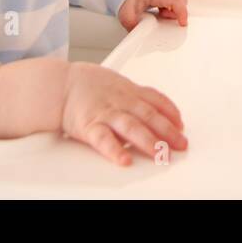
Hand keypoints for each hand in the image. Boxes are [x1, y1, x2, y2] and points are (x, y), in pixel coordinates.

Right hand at [61, 61, 187, 165]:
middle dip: (168, 131)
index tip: (182, 125)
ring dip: (148, 141)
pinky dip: (115, 151)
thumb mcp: (118, 82)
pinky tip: (125, 160)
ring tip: (160, 153)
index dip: (171, 113)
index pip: (157, 101)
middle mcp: (122, 102)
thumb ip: (138, 95)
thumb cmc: (89, 85)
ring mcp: (106, 114)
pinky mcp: (89, 126)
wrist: (59, 85)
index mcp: (130, 91)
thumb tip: (160, 109)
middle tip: (181, 144)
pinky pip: (104, 140)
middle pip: (149, 115)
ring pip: (131, 127)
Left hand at [118, 0, 188, 30]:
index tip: (182, 23)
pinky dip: (172, 9)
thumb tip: (139, 35)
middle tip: (167, 19)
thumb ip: (133, 25)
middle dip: (179, 12)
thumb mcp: (126, 14)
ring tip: (161, 15)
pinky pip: (175, 0)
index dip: (181, 12)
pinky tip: (161, 13)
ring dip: (174, 10)